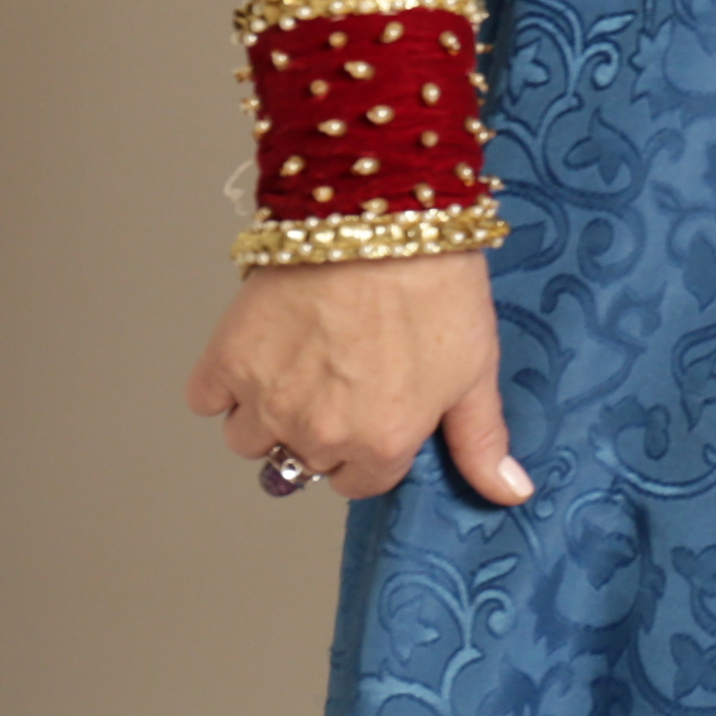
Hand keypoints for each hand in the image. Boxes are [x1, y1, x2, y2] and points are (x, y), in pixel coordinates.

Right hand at [186, 253, 527, 504]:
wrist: (381, 221)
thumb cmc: (436, 288)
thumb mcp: (476, 369)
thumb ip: (481, 442)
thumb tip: (509, 494)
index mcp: (379, 446)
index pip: (360, 482)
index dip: (373, 444)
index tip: (380, 405)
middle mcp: (316, 435)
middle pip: (304, 461)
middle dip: (324, 429)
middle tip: (346, 374)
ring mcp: (265, 400)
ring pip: (250, 438)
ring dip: (270, 413)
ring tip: (305, 361)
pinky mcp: (225, 361)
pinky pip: (207, 400)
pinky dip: (224, 385)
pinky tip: (263, 351)